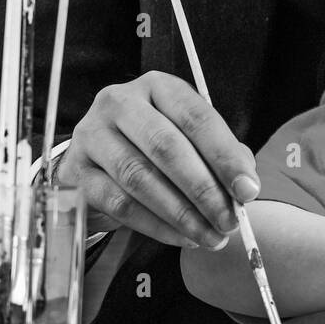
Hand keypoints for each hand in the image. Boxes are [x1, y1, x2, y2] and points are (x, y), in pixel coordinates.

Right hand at [55, 71, 258, 248]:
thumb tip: (245, 185)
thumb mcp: (186, 137)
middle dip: (204, 190)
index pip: (195, 117)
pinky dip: (156, 225)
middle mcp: (120, 103)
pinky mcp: (76, 172)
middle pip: (166, 147)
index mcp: (156, 86)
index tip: (248, 189)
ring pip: (141, 178)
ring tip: (210, 236)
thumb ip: (218, 155)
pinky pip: (120, 203)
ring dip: (182, 214)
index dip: (225, 155)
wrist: (94, 158)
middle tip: (230, 221)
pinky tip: (181, 237)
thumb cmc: (150, 144)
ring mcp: (92, 136)